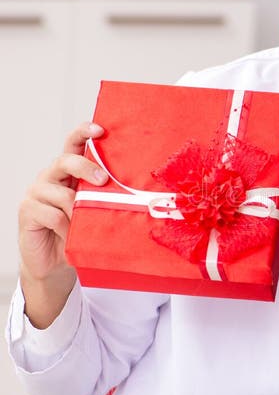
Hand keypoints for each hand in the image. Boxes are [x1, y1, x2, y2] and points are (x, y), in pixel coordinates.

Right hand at [18, 122, 107, 325]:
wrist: (54, 264)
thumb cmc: (78, 234)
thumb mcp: (94, 211)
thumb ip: (103, 196)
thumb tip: (135, 191)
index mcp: (68, 172)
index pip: (73, 143)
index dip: (84, 133)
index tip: (100, 130)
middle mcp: (51, 176)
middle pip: (66, 160)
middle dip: (86, 167)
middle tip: (102, 180)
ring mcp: (37, 192)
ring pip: (62, 194)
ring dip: (78, 213)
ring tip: (85, 226)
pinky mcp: (27, 210)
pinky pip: (53, 215)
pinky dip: (66, 228)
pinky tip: (70, 236)